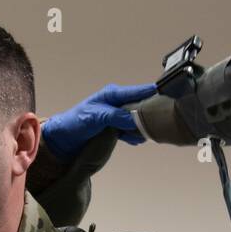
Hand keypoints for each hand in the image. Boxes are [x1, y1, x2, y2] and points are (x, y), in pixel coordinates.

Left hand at [42, 83, 158, 159]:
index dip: (151, 93)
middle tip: (163, 118)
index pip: (137, 91)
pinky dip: (134, 135)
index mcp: (112, 95)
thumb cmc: (75, 123)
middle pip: (140, 104)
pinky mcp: (114, 128)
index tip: (167, 95)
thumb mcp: (95, 118)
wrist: (63, 139)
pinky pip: (129, 130)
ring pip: (136, 118)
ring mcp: (116, 115)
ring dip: (143, 125)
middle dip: (150, 111)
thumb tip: (134, 119)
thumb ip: (114, 117)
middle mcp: (116, 103)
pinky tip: (138, 140)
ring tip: (152, 132)